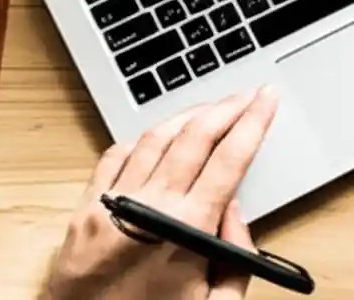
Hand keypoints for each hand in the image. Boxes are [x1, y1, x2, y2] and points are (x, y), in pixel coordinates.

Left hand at [43, 87, 278, 299]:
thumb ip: (238, 259)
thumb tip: (235, 212)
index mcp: (188, 230)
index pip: (230, 158)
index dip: (254, 121)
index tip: (267, 100)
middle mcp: (151, 207)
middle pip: (196, 136)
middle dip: (227, 107)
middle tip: (246, 94)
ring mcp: (114, 204)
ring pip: (155, 137)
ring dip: (187, 116)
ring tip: (208, 108)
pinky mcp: (86, 209)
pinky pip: (115, 156)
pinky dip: (140, 140)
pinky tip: (156, 137)